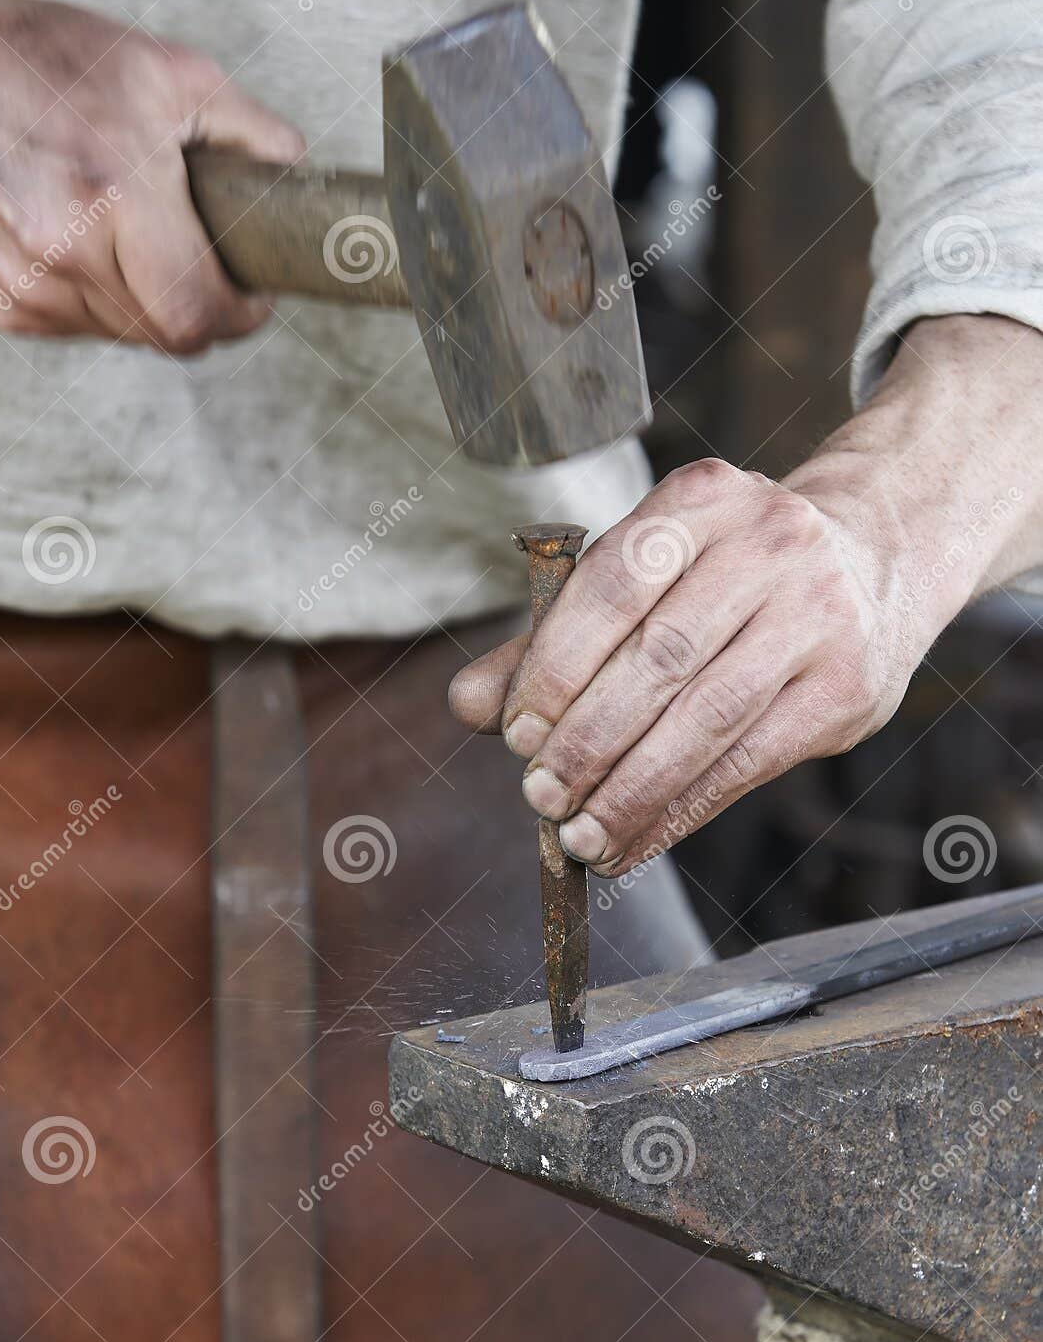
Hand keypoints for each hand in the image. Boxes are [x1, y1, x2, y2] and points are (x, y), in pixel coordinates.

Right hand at [0, 0, 303, 350]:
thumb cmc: (52, 60)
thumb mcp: (171, 74)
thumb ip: (249, 129)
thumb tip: (293, 174)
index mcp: (116, 196)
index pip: (197, 314)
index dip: (238, 313)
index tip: (251, 292)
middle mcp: (64, 249)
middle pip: (168, 334)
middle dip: (200, 304)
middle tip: (205, 259)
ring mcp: (28, 282)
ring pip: (126, 334)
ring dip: (149, 302)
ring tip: (137, 235)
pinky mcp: (2, 300)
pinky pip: (78, 326)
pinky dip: (100, 299)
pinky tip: (91, 241)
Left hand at [450, 316, 1042, 873]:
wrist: (873, 562)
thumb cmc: (727, 575)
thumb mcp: (648, 577)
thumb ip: (555, 636)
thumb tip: (468, 704)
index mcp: (701, 499)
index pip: (613, 582)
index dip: (557, 664)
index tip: (516, 732)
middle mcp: (768, 543)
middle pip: (660, 657)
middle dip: (588, 739)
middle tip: (540, 795)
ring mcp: (817, 613)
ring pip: (706, 717)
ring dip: (631, 789)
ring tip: (579, 835)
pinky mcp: (845, 687)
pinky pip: (747, 761)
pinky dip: (680, 812)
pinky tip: (633, 842)